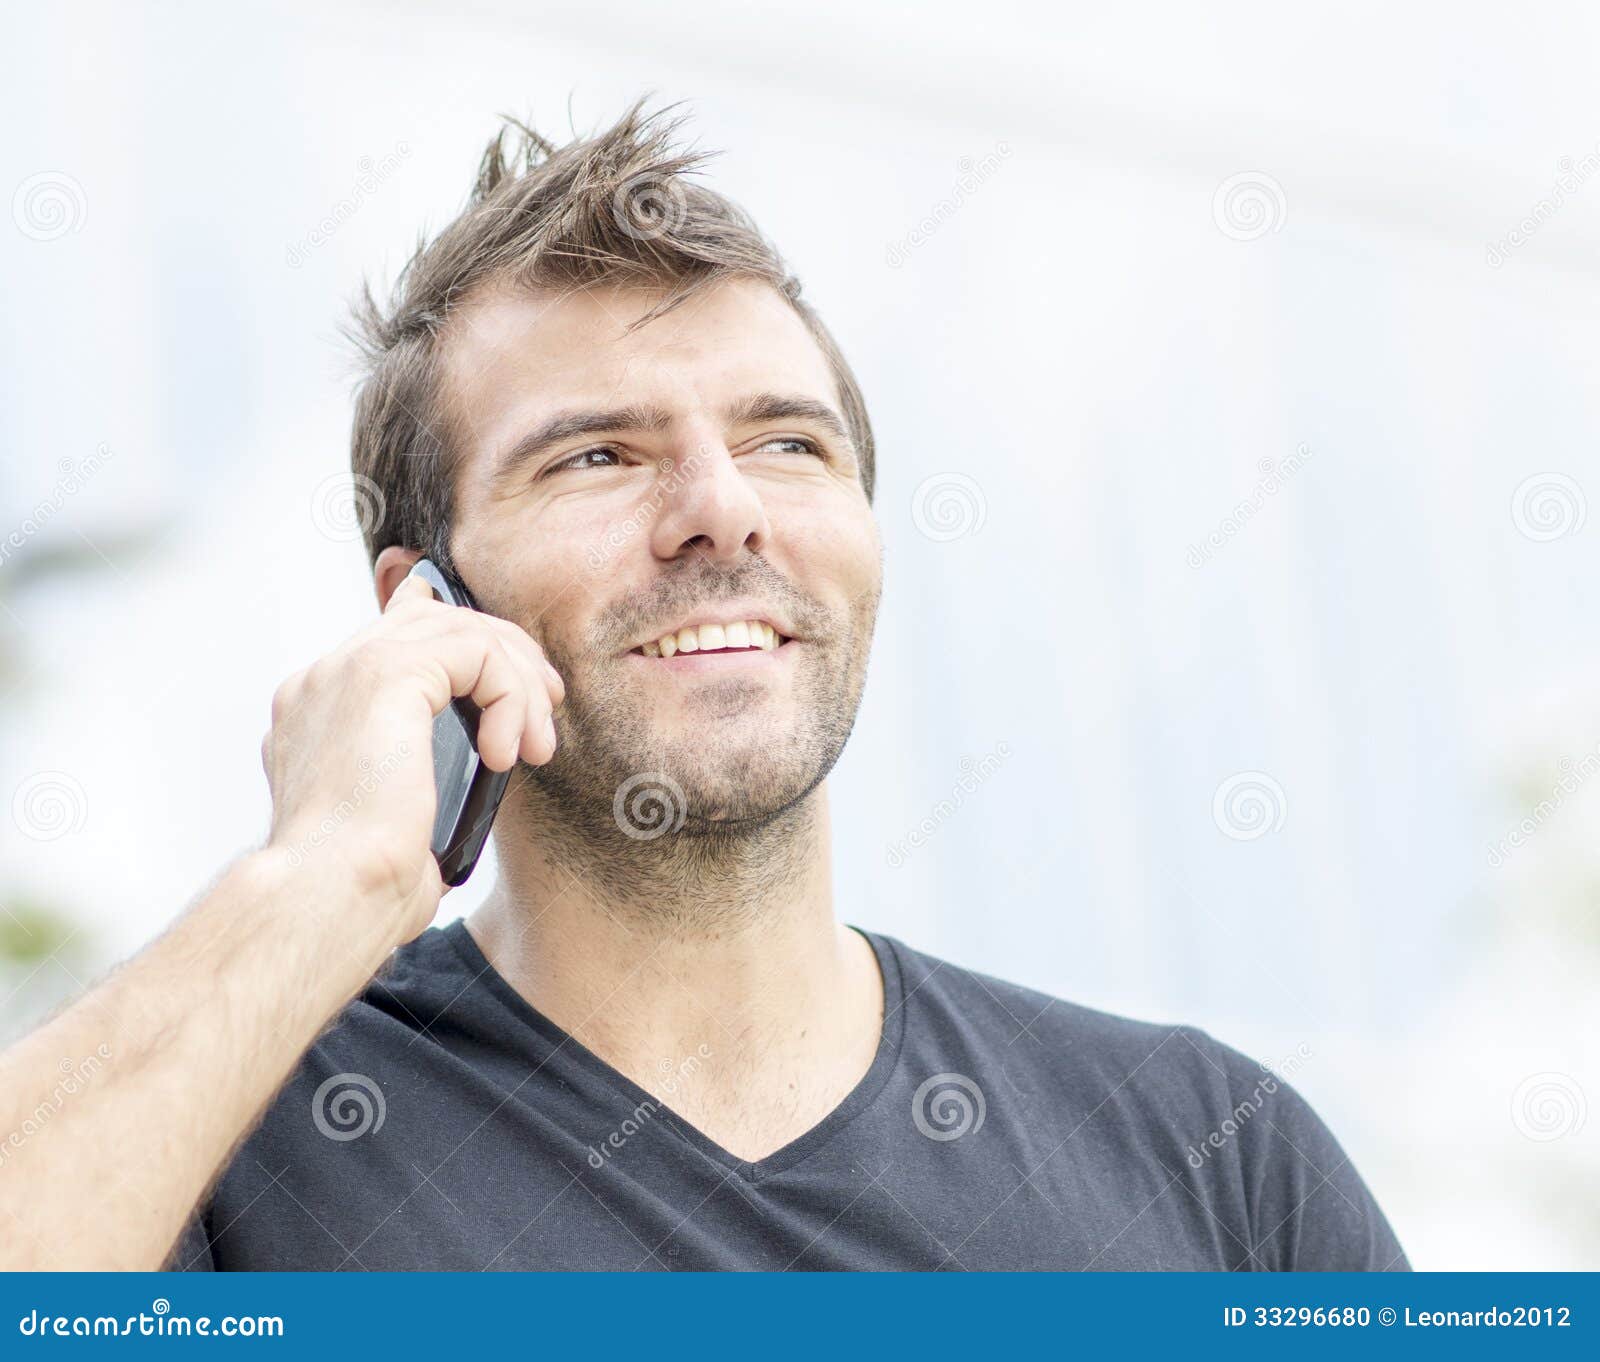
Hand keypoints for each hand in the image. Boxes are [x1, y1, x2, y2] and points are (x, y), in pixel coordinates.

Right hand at [259, 571, 563, 935]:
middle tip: (546, 712)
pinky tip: (508, 751)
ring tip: (537, 743)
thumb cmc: (358, 888)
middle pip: (434, 619)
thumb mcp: (397, 826)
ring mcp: (347, 669)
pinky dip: (510, 695)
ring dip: (517, 682)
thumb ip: (420, 782)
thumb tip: (468, 784)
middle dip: (505, 658)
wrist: (325, 900)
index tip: (517, 702)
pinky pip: (475, 651)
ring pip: (461, 630)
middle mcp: (324, 679)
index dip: (469, 653)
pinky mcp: (385, 674)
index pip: (395, 636)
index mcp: (316, 710)